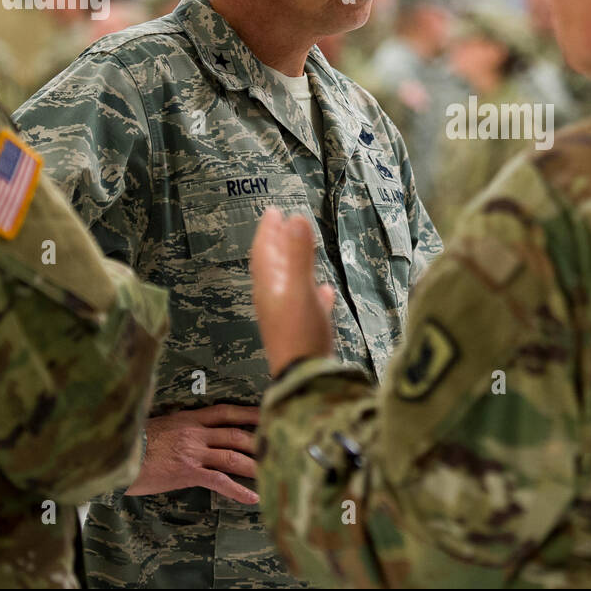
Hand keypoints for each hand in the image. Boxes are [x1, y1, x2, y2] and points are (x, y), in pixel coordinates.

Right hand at [125, 404, 260, 502]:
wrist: (115, 454)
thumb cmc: (132, 442)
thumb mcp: (158, 425)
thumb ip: (179, 426)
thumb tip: (191, 431)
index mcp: (188, 418)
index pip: (226, 412)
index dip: (249, 413)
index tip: (267, 412)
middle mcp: (195, 432)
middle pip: (236, 434)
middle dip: (260, 440)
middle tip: (280, 445)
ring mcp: (193, 452)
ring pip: (233, 456)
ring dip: (255, 465)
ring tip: (273, 471)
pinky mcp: (188, 472)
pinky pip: (219, 481)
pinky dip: (238, 490)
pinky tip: (252, 497)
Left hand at [251, 207, 334, 375]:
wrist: (306, 379)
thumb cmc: (300, 332)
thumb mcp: (300, 290)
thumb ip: (299, 255)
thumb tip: (296, 217)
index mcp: (269, 287)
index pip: (264, 252)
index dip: (268, 231)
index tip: (272, 212)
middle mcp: (274, 300)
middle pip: (273, 266)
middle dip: (277, 244)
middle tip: (282, 224)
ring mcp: (287, 317)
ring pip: (288, 284)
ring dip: (294, 264)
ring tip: (302, 250)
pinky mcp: (303, 331)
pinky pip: (307, 304)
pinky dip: (313, 292)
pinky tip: (325, 290)